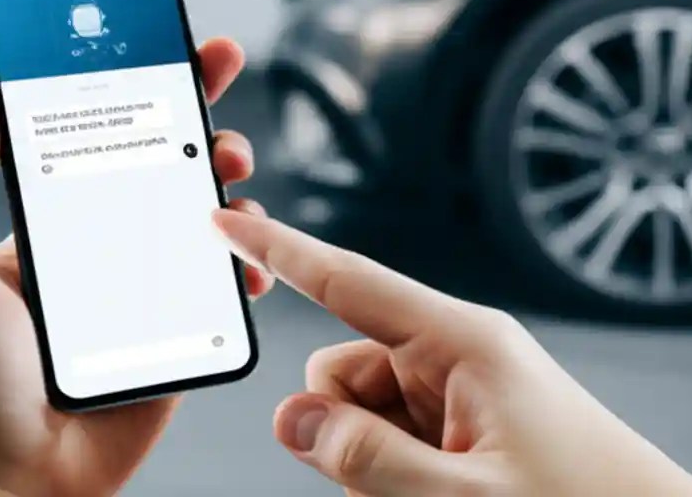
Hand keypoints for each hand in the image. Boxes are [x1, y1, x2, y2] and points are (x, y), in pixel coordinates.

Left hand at [0, 38, 272, 496]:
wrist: (21, 471)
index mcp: (57, 222)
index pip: (104, 135)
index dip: (142, 85)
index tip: (173, 42)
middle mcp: (108, 244)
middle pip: (168, 162)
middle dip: (201, 115)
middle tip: (218, 87)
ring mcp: (149, 284)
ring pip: (208, 215)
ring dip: (230, 182)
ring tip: (230, 173)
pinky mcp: (182, 326)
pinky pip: (226, 282)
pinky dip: (249, 261)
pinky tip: (247, 256)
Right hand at [213, 212, 691, 496]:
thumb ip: (367, 461)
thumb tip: (291, 418)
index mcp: (463, 341)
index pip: (349, 283)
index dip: (280, 252)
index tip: (224, 221)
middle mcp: (458, 353)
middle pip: (343, 369)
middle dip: (343, 429)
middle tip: (402, 485)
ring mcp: (462, 389)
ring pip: (363, 412)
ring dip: (371, 460)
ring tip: (439, 495)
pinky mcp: (467, 422)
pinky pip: (394, 436)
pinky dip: (396, 470)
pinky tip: (443, 493)